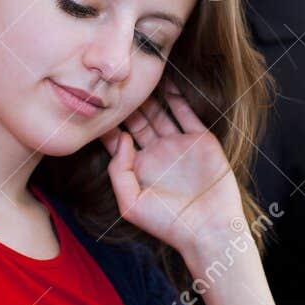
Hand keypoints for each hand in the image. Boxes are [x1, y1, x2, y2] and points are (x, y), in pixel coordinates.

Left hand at [98, 78, 243, 256]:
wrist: (210, 229)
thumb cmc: (168, 223)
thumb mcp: (130, 203)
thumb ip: (118, 171)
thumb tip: (121, 138)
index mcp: (138, 168)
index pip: (116, 139)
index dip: (106, 123)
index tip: (94, 103)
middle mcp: (156, 153)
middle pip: (137, 121)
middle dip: (126, 103)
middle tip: (113, 81)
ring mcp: (178, 145)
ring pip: (159, 112)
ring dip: (149, 96)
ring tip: (137, 75)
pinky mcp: (200, 139)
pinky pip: (185, 113)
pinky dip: (177, 96)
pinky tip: (166, 80)